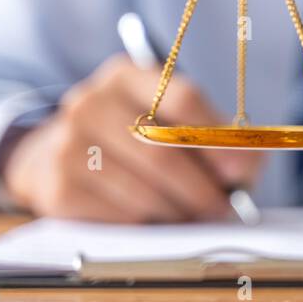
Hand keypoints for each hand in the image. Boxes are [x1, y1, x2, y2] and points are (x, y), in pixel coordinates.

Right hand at [0, 55, 261, 221]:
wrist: (58, 155)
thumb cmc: (134, 138)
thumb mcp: (170, 120)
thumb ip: (215, 136)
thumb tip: (246, 168)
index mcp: (126, 76)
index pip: (183, 98)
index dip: (217, 139)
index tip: (240, 170)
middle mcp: (90, 103)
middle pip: (162, 150)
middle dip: (201, 188)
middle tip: (222, 208)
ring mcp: (67, 144)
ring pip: (143, 190)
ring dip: (178, 211)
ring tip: (192, 216)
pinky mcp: (56, 187)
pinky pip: (118, 216)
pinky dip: (147, 225)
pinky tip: (156, 221)